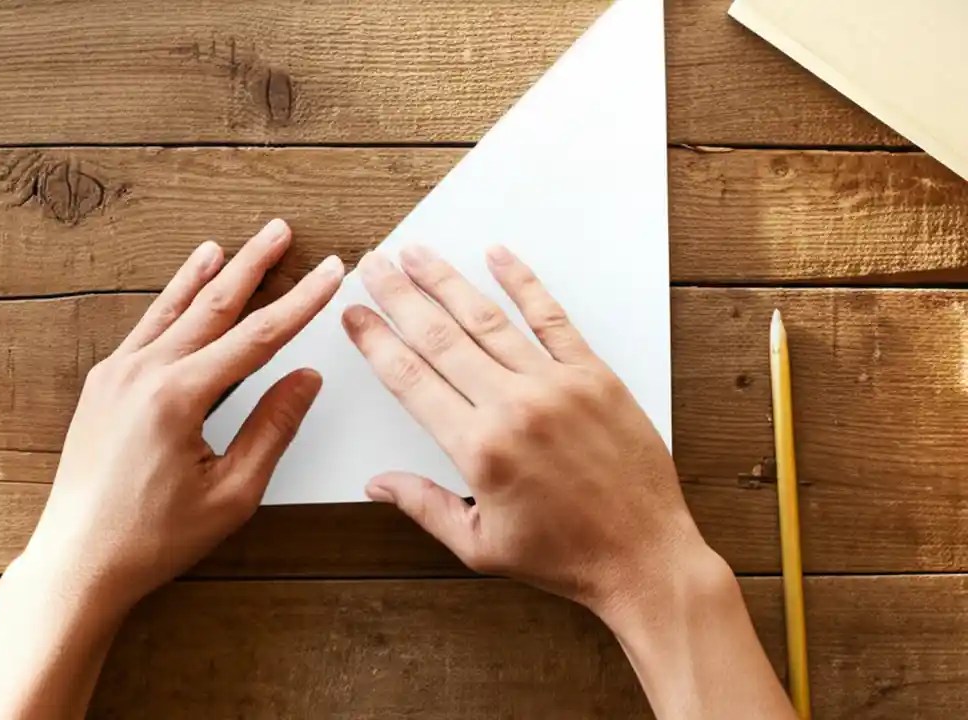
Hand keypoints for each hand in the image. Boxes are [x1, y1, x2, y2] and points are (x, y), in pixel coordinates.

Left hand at [17, 219, 343, 618]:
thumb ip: (272, 429)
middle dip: (252, 266)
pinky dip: (170, 303)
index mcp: (177, 397)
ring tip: (229, 245)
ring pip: (172, 309)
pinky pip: (144, 330)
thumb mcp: (232, 494)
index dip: (300, 302)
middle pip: (212, 305)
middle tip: (280, 231)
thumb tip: (304, 380)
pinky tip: (182, 290)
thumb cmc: (150, 538)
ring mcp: (115, 376)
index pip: (256, 337)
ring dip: (206, 274)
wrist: (78, 560)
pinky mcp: (102, 387)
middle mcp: (141, 373)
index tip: (330, 273)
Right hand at [342, 245, 711, 622]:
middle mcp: (514, 408)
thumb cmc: (564, 556)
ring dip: (445, 281)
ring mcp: (556, 385)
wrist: (644, 556)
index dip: (375, 341)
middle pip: (439, 338)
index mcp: (478, 450)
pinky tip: (497, 256)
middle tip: (373, 266)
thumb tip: (377, 483)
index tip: (354, 315)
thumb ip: (424, 506)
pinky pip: (552, 317)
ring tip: (416, 253)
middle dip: (398, 296)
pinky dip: (523, 282)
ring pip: (487, 319)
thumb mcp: (478, 546)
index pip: (410, 380)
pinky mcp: (595, 375)